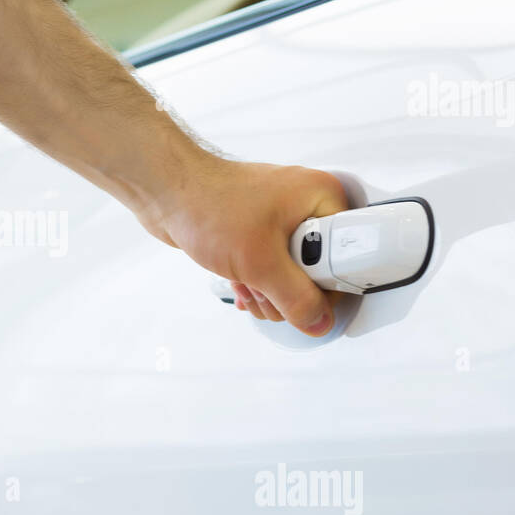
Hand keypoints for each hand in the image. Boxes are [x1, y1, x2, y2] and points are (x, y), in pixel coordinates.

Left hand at [140, 153, 348, 335]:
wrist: (164, 192)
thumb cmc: (207, 205)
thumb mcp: (260, 262)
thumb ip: (296, 298)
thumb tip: (319, 322)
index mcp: (322, 199)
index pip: (351, 254)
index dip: (328, 283)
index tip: (301, 292)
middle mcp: (307, 206)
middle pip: (320, 271)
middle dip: (286, 291)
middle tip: (262, 283)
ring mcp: (283, 220)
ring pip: (292, 276)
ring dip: (266, 290)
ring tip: (244, 279)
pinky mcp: (260, 233)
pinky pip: (271, 270)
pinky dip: (255, 282)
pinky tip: (238, 282)